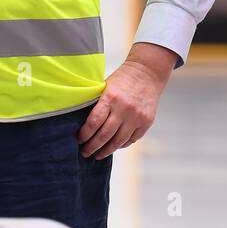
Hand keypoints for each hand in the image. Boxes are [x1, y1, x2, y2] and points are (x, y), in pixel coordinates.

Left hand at [78, 43, 173, 158]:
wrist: (147, 73)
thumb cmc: (122, 79)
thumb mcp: (106, 86)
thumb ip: (98, 104)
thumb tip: (83, 123)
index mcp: (111, 97)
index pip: (94, 122)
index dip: (85, 134)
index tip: (79, 140)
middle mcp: (124, 109)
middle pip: (105, 135)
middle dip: (93, 147)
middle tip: (85, 153)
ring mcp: (136, 117)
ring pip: (118, 141)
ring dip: (106, 150)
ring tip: (98, 155)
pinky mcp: (146, 122)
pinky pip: (131, 140)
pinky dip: (121, 145)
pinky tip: (114, 146)